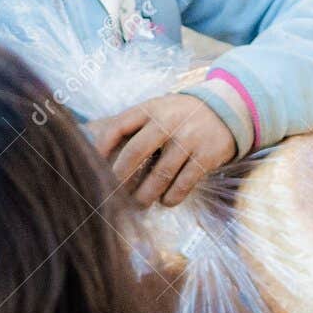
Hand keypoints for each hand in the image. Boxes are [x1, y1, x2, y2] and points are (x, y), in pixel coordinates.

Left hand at [89, 94, 236, 207]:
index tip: (92, 168)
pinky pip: (183, 184)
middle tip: (112, 193)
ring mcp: (188, 139)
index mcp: (149, 109)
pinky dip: (171, 197)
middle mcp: (167, 122)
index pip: (117, 127)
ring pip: (160, 175)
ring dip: (145, 195)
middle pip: (134, 153)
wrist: (226, 111)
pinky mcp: (206, 156)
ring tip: (138, 203)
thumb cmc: (177, 116)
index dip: (100, 149)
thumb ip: (128, 124)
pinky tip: (165, 200)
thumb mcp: (155, 110)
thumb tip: (87, 135)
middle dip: (119, 178)